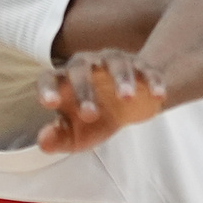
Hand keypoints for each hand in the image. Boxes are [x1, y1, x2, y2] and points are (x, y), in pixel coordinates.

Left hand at [38, 51, 165, 154]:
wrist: (125, 108)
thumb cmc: (91, 121)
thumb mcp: (73, 136)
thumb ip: (57, 139)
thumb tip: (44, 141)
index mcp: (64, 81)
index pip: (49, 78)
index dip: (47, 89)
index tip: (50, 104)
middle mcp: (86, 65)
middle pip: (80, 68)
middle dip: (84, 90)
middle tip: (90, 115)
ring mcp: (114, 62)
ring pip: (115, 62)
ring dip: (120, 78)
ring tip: (126, 98)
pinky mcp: (141, 66)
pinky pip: (147, 69)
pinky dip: (152, 81)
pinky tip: (158, 95)